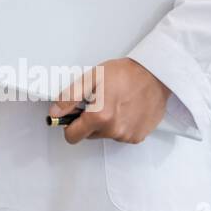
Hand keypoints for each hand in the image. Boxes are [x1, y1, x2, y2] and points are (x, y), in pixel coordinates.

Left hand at [48, 58, 170, 144]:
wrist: (155, 75)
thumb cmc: (125, 73)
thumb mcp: (91, 78)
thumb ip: (70, 98)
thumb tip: (55, 113)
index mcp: (100, 117)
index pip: (72, 136)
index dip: (69, 125)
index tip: (73, 115)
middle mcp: (114, 130)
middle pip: (88, 135)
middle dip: (89, 121)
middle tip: (98, 102)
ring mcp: (127, 135)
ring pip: (105, 135)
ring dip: (105, 123)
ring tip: (114, 103)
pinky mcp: (138, 137)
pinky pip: (120, 135)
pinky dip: (119, 125)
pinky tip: (125, 109)